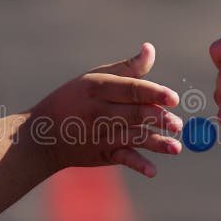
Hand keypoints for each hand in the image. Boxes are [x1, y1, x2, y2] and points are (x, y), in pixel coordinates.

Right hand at [30, 43, 181, 176]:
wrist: (43, 134)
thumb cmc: (75, 99)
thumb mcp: (95, 78)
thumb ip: (128, 68)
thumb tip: (150, 49)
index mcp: (99, 87)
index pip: (131, 89)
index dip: (154, 93)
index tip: (173, 98)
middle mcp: (99, 111)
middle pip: (134, 114)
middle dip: (157, 119)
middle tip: (177, 124)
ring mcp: (100, 134)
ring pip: (132, 137)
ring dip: (155, 143)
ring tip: (175, 147)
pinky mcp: (101, 153)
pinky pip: (121, 159)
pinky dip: (137, 164)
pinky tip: (153, 170)